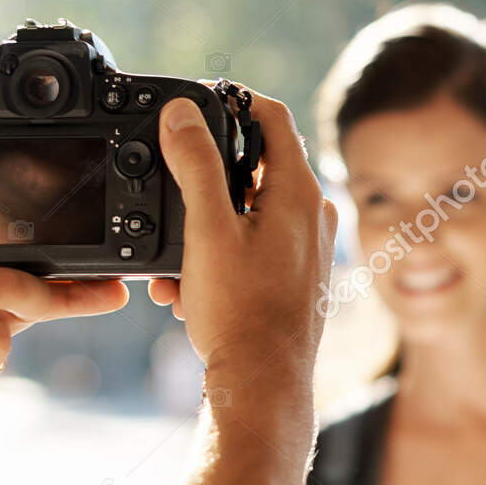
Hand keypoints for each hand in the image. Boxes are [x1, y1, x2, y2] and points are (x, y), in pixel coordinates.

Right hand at [146, 91, 335, 390]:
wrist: (262, 383)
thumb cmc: (241, 311)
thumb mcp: (206, 228)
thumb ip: (195, 163)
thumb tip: (183, 113)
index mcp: (298, 191)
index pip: (271, 116)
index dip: (232, 101)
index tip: (197, 107)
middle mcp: (313, 214)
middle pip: (255, 166)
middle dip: (205, 181)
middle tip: (173, 195)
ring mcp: (308, 248)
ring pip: (248, 214)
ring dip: (204, 230)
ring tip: (174, 265)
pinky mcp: (297, 278)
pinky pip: (253, 250)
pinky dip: (219, 259)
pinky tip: (188, 290)